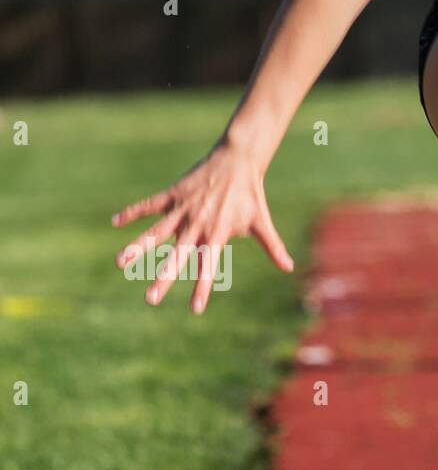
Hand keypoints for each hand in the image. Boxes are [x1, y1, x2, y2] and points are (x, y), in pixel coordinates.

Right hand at [111, 141, 293, 313]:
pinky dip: (133, 212)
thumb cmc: (251, 196)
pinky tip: (115, 222)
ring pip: (156, 231)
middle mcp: (196, 224)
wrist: (238, 160)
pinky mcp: (173, 194)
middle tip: (150, 299)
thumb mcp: (262, 223)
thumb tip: (289, 268)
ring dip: (137, 247)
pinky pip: (149, 205)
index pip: (208, 267)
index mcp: (217, 233)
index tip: (195, 309)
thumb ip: (273, 247)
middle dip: (163, 278)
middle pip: (177, 256)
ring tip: (120, 263)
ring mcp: (182, 209)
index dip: (202, 288)